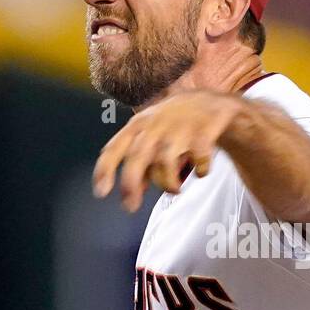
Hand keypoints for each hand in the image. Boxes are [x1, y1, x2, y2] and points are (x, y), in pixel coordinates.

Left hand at [92, 90, 244, 211]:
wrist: (209, 103)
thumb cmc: (172, 126)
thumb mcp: (151, 139)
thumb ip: (141, 165)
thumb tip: (132, 194)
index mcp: (138, 126)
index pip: (114, 147)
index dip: (105, 170)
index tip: (101, 192)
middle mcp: (155, 125)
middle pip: (137, 155)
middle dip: (130, 183)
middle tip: (130, 207)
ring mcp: (179, 127)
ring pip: (166, 160)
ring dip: (168, 182)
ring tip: (175, 188)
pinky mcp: (203, 131)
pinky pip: (199, 158)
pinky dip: (200, 170)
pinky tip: (201, 171)